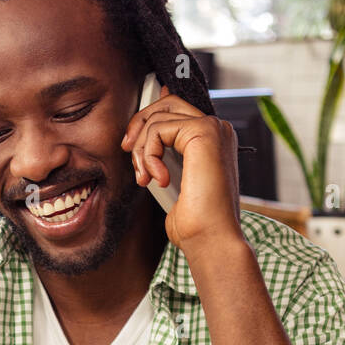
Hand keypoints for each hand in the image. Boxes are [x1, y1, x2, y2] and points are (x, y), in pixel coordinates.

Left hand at [121, 84, 243, 255]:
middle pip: (167, 104)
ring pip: (159, 116)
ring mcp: (214, 128)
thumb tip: (140, 139)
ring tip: (145, 179)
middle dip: (139, 125)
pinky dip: (149, 155)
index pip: (176, 111)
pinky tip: (158, 179)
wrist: (211, 240)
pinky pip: (159, 128)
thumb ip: (161, 156)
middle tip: (127, 152)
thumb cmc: (195, 223)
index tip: (130, 146)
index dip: (148, 120)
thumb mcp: (171, 182)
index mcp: (213, 140)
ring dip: (142, 149)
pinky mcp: (204, 131)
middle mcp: (218, 129)